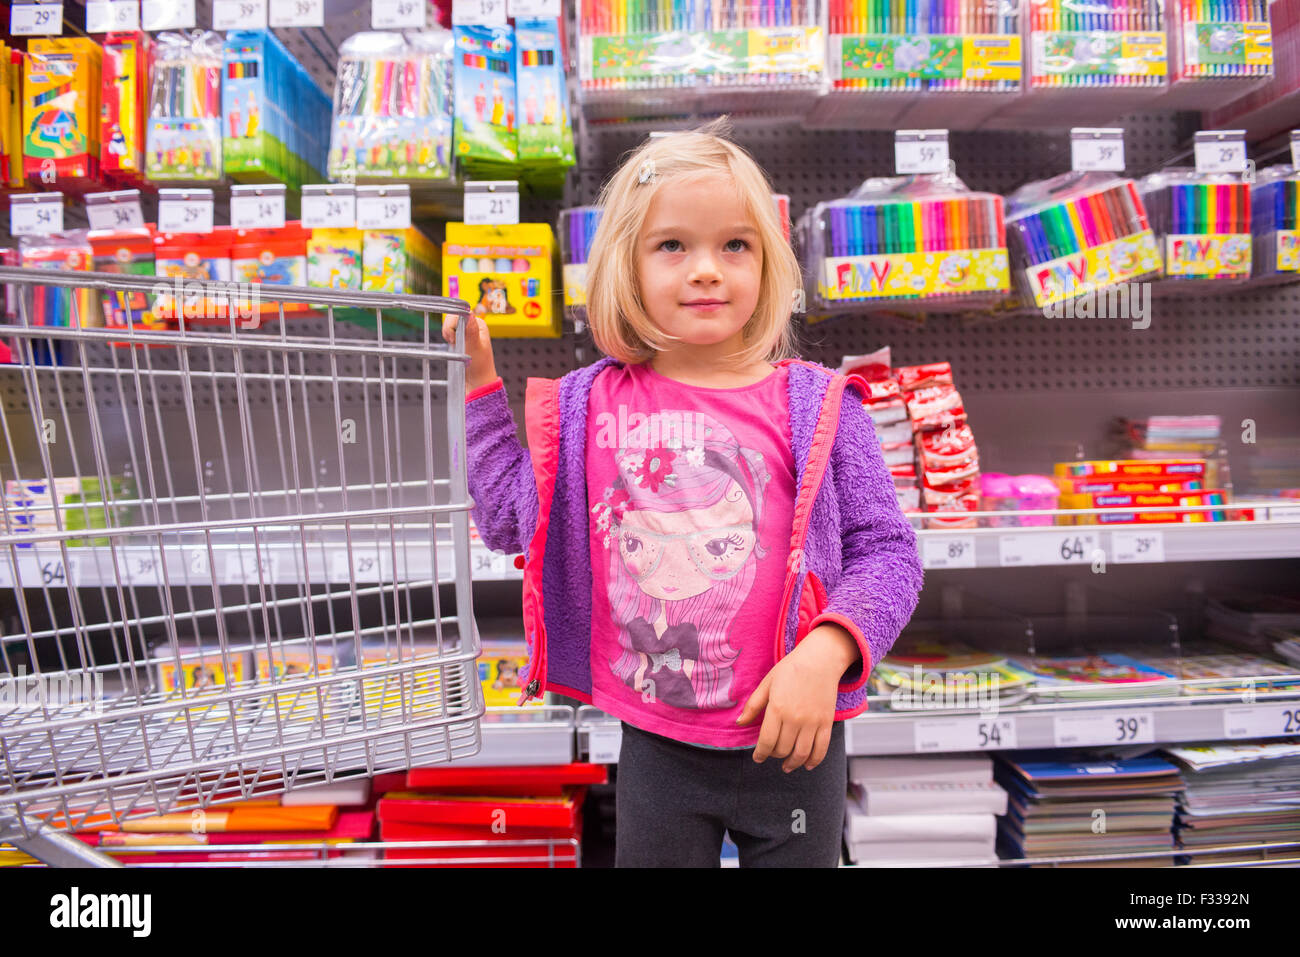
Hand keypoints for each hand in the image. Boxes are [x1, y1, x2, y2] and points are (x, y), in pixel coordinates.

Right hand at [442, 310, 497, 391]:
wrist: (477, 382)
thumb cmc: (479, 367)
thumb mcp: (474, 347)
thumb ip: (471, 330)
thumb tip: (468, 313)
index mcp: (478, 324)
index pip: (460, 312)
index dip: (452, 323)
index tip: (454, 338)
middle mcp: (472, 325)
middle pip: (452, 316)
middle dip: (448, 329)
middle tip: (454, 342)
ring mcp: (465, 331)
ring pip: (448, 324)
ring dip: (447, 334)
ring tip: (455, 345)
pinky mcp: (459, 338)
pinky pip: (448, 332)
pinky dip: (447, 338)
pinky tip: (453, 346)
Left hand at [736, 625, 858, 771]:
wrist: (820, 659)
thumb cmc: (791, 669)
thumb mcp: (767, 683)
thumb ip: (753, 705)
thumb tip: (740, 723)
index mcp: (777, 708)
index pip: (766, 741)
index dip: (760, 754)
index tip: (758, 757)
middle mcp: (794, 718)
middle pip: (782, 749)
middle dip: (774, 755)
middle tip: (772, 753)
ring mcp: (812, 722)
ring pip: (801, 753)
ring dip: (792, 763)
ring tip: (787, 766)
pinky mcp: (826, 722)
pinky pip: (821, 749)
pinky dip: (814, 760)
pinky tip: (807, 764)